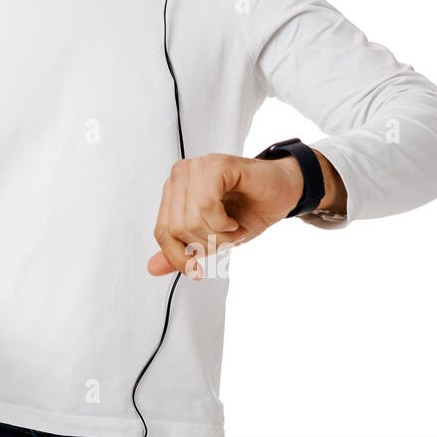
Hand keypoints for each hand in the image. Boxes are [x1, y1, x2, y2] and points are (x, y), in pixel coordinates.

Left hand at [147, 152, 303, 278]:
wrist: (284, 192)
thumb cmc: (249, 210)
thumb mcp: (212, 238)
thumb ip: (182, 250)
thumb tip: (152, 268)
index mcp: (175, 191)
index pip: (162, 231)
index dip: (178, 256)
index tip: (196, 272)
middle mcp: (180, 176)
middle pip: (177, 229)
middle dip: (207, 243)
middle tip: (227, 237)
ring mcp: (196, 167)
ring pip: (191, 220)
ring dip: (219, 235)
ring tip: (233, 227)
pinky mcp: (216, 164)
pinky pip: (206, 206)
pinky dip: (223, 222)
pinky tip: (234, 219)